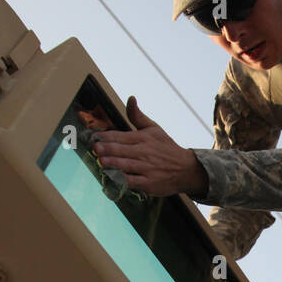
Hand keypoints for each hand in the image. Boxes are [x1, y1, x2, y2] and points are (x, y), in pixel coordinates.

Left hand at [92, 97, 207, 197]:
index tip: (94, 136)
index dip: (106, 136)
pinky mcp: (149, 183)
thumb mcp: (154, 129)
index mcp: (143, 138)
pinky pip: (134, 181)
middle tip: (95, 148)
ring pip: (127, 165)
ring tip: (101, 161)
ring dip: (113, 163)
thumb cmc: (166, 148)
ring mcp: (147, 169)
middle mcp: (145, 152)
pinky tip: (113, 178)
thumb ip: (137, 116)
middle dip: (108, 149)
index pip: (121, 135)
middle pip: (122, 150)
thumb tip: (130, 98)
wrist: (186, 169)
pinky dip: (123, 180)